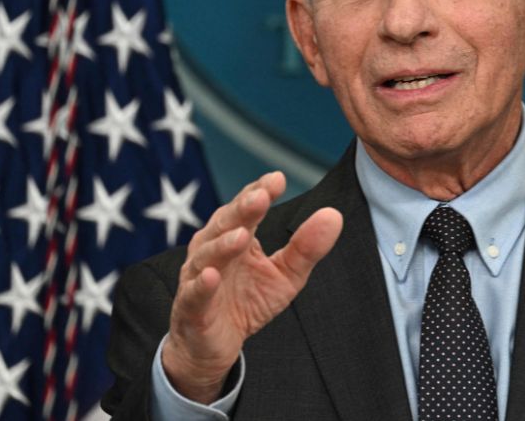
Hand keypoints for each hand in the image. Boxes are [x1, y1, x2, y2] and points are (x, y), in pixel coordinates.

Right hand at [161, 171, 342, 402]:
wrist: (213, 346)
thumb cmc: (247, 302)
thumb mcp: (285, 276)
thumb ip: (306, 247)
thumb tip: (334, 214)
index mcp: (235, 236)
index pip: (246, 207)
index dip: (259, 192)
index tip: (277, 178)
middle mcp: (212, 250)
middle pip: (225, 224)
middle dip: (242, 210)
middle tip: (261, 197)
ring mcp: (197, 277)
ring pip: (207, 255)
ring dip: (223, 245)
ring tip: (242, 236)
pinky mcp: (190, 308)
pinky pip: (194, 294)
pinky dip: (201, 285)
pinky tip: (212, 275)